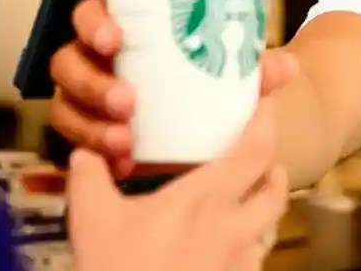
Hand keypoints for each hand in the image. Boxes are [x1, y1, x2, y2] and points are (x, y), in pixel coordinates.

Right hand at [50, 0, 299, 177]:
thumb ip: (255, 69)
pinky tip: (122, 167)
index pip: (90, 15)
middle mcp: (98, 64)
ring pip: (66, 110)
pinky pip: (73, 150)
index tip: (116, 38)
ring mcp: (87, 104)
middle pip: (68, 64)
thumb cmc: (211, 86)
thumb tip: (288, 66)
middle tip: (127, 102)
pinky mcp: (88, 140)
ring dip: (91, 127)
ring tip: (124, 142)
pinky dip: (94, 158)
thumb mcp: (231, 75)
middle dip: (93, 84)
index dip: (94, 23)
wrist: (211, 135)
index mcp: (125, 32)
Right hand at [67, 100, 289, 270]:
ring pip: (267, 230)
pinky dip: (246, 254)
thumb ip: (89, 180)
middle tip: (265, 162)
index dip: (267, 124)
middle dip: (275, 171)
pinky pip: (252, 266)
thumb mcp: (92, 221)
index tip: (266, 106)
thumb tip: (84, 154)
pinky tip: (223, 254)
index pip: (256, 152)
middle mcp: (233, 229)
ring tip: (243, 207)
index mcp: (204, 200)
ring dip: (262, 214)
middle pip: (277, 191)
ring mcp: (238, 265)